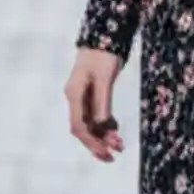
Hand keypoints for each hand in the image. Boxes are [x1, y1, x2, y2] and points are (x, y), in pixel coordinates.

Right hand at [65, 47, 124, 161]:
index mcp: (74, 94)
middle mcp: (75, 98)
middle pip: (82, 128)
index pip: (79, 126)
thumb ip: (103, 102)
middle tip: (113, 157)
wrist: (103, 37)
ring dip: (102, 136)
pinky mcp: (90, 95)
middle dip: (97, 144)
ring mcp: (81, 97)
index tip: (107, 151)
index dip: (92, 141)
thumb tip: (103, 127)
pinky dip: (105, 126)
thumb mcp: (105, 78)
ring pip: (89, 124)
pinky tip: (115, 131)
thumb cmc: (103, 54)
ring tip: (119, 146)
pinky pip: (95, 115)